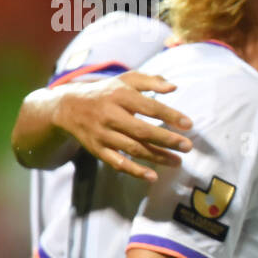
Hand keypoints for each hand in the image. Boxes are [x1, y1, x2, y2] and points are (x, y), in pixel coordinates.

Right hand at [52, 71, 192, 180]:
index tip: (189, 124)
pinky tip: (153, 177)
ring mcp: (103, 134)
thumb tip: (174, 87)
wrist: (68, 107)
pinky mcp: (97, 150)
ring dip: (157, 157)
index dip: (170, 116)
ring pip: (133, 149)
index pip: (149, 107)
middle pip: (142, 131)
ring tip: (178, 162)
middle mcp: (110, 116)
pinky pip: (118, 163)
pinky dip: (135, 171)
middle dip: (167, 140)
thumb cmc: (107, 92)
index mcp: (120, 96)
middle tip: (188, 146)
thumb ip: (150, 81)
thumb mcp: (125, 80)